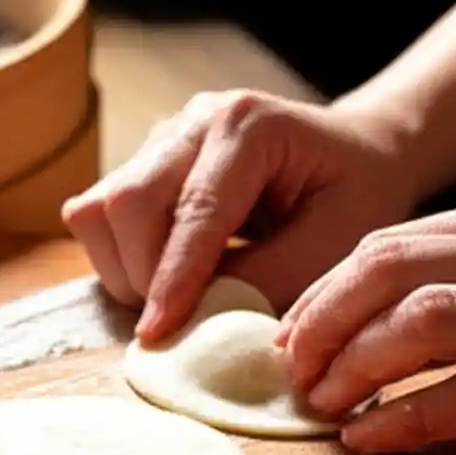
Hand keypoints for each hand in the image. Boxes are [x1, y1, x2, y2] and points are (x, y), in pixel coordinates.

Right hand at [61, 89, 416, 342]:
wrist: (356, 153)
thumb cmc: (357, 194)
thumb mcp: (340, 241)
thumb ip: (270, 278)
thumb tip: (201, 319)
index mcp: (249, 125)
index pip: (195, 209)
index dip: (173, 277)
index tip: (158, 333)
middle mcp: (193, 120)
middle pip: (127, 201)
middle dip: (142, 274)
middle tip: (180, 321)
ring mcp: (160, 138)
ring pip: (99, 211)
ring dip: (126, 269)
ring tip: (179, 296)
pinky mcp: (142, 164)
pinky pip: (98, 218)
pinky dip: (121, 258)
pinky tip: (166, 273)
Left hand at [278, 187, 455, 454]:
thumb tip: (387, 295)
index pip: (395, 244)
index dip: (329, 290)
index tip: (293, 331)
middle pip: (393, 273)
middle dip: (324, 322)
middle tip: (292, 369)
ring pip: (428, 323)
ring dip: (356, 365)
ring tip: (322, 402)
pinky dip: (412, 416)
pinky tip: (373, 437)